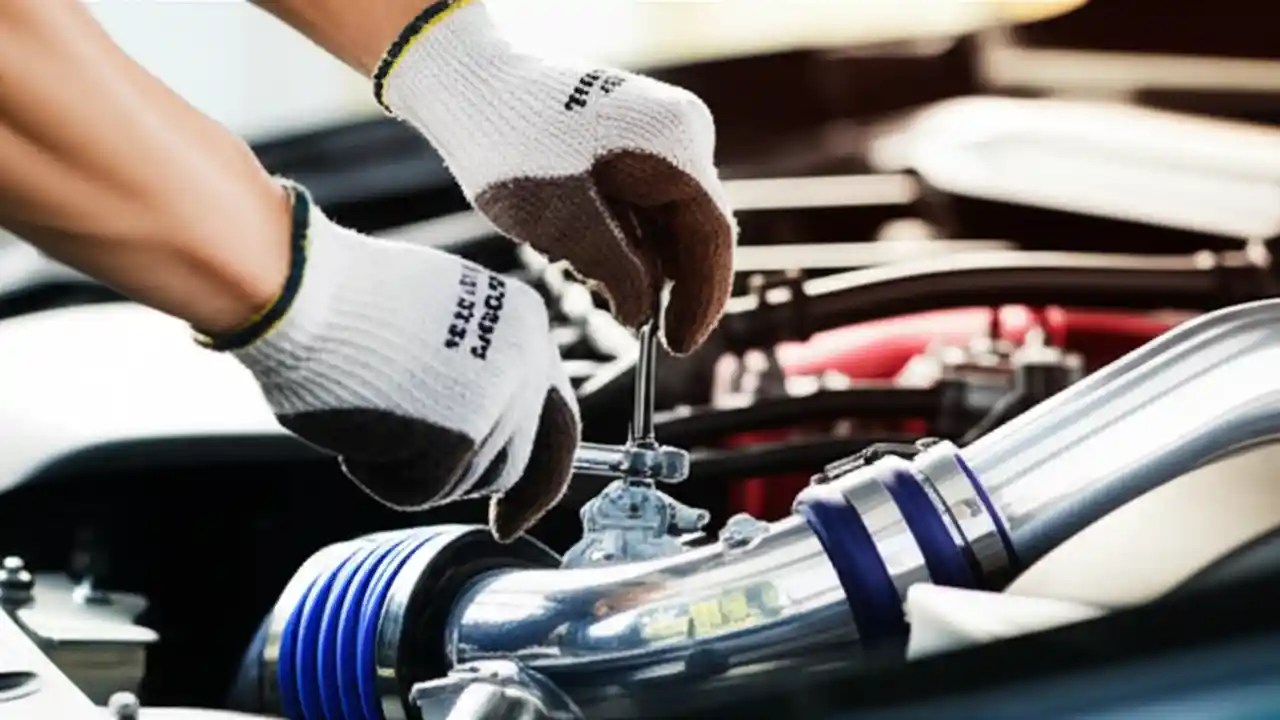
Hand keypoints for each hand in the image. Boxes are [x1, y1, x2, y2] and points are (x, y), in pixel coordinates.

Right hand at [208, 183, 579, 541]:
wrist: (299, 290)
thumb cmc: (345, 300)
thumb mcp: (441, 318)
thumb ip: (479, 367)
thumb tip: (487, 431)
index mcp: (526, 323)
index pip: (558, 420)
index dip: (540, 477)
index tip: (511, 514)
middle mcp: (526, 360)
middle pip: (513, 464)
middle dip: (463, 476)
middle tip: (412, 469)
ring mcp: (496, 400)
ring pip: (466, 483)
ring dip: (412, 468)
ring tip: (369, 414)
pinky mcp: (457, 437)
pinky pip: (423, 493)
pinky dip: (382, 478)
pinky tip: (357, 433)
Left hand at [375, 0, 736, 354]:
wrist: (467, 81)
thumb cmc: (509, 140)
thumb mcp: (562, 221)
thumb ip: (616, 273)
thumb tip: (644, 318)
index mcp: (676, 142)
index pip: (711, 236)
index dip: (701, 299)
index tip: (679, 345)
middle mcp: (680, 131)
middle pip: (692, 228)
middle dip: (662, 280)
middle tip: (631, 323)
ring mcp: (658, 133)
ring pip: (665, 220)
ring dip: (636, 259)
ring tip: (584, 271)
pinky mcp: (632, 141)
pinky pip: (643, 202)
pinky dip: (622, 236)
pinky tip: (580, 247)